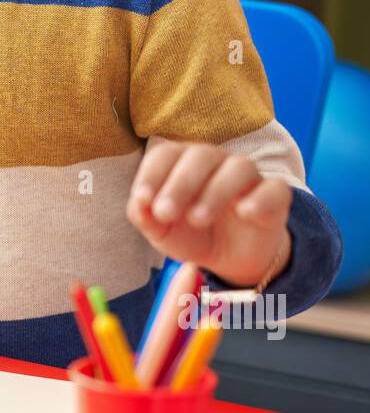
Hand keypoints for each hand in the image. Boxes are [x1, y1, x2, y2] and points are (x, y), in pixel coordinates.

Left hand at [126, 141, 292, 287]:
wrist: (230, 258)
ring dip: (215, 191)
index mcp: (183, 163)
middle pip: (200, 156)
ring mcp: (247, 177)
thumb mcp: (162, 231)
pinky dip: (260, 199)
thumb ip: (144, 216)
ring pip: (238, 168)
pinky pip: (274, 189)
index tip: (142, 199)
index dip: (152, 174)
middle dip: (179, 184)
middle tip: (164, 213)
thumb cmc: (191, 233)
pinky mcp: (275, 196)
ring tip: (197, 219)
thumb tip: (139, 204)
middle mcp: (216, 162)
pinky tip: (244, 212)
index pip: (166, 154)